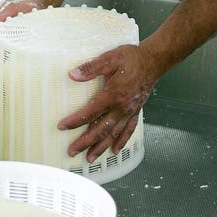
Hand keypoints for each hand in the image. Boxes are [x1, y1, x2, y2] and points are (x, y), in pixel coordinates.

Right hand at [0, 0, 44, 100]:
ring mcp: (14, 51)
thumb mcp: (10, 8)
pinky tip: (13, 90)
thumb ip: (0, 15)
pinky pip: (18, 68)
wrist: (37, 6)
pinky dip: (13, 79)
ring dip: (0, 83)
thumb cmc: (21, 7)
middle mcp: (4, 46)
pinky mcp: (24, 54)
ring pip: (4, 70)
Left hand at [58, 44, 157, 163]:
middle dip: (85, 142)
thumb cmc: (132, 58)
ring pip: (113, 134)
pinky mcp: (136, 111)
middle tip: (72, 151)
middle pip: (100, 129)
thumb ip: (91, 68)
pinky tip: (114, 149)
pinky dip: (121, 141)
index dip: (75, 121)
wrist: (153, 61)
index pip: (90, 112)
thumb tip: (73, 75)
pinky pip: (128, 130)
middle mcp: (121, 107)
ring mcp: (130, 111)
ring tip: (89, 157)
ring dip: (101, 147)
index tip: (63, 127)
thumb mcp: (110, 58)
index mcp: (113, 95)